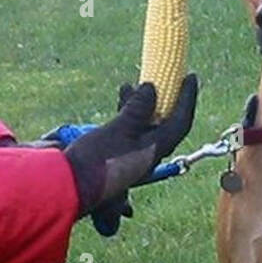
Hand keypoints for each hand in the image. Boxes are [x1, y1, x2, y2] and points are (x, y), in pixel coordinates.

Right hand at [62, 74, 197, 217]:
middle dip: (162, 98)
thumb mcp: (119, 129)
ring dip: (140, 105)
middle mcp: (148, 154)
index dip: (188, 98)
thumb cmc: (97, 159)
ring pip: (143, 126)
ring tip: (128, 86)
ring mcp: (132, 156)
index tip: (190, 77)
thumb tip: (152, 89)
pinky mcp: (116, 156)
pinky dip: (127, 115)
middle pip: (163, 122)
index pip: (180, 122)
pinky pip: (129, 131)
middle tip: (161, 78)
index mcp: (155, 150)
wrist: (71, 185)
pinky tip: (118, 103)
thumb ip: (137, 110)